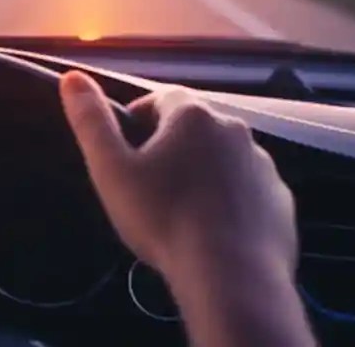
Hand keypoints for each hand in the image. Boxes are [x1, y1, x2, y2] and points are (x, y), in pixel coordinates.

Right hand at [59, 71, 296, 289]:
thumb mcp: (111, 170)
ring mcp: (263, 165)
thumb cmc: (164, 218)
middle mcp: (234, 128)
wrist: (232, 277)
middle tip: (149, 186)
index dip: (138, 120)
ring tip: (182, 213)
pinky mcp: (281, 200)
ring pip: (223, 159)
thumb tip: (72, 77)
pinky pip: (249, 190)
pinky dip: (231, 201)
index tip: (126, 152)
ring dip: (203, 173)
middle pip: (194, 128)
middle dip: (171, 148)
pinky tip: (214, 231)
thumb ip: (91, 121)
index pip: (160, 98)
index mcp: (192, 115)